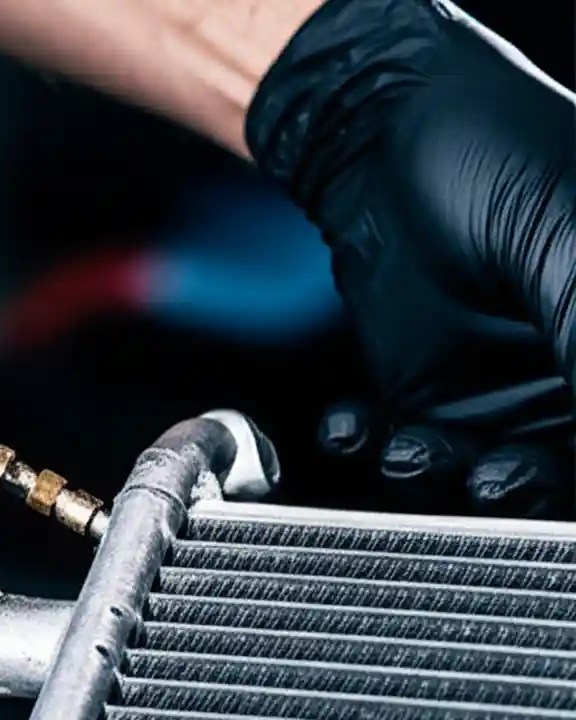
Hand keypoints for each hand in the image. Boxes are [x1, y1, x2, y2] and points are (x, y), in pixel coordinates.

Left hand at [246, 0, 575, 518]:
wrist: (382, 131)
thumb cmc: (497, 155)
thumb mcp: (565, 241)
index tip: (560, 467)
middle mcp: (569, 380)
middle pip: (563, 473)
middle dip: (527, 489)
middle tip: (492, 478)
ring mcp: (499, 397)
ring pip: (486, 476)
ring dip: (444, 475)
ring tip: (407, 448)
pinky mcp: (423, 397)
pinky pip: (407, 449)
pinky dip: (372, 448)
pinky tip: (352, 428)